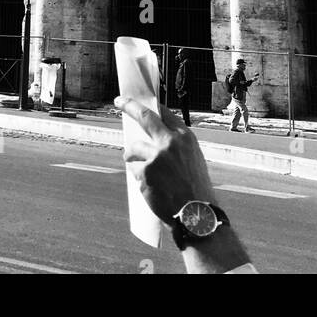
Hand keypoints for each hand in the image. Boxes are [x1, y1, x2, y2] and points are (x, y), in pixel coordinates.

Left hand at [114, 97, 215, 223]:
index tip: (139, 100)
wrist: (197, 216)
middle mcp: (170, 141)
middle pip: (144, 116)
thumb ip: (175, 146)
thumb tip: (153, 136)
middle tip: (119, 101)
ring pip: (134, 148)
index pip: (164, 113)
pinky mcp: (145, 170)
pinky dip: (138, 176)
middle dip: (129, 106)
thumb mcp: (193, 160)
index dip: (150, 106)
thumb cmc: (196, 191)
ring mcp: (156, 155)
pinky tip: (151, 188)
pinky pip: (133, 169)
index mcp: (185, 137)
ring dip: (134, 158)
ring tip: (146, 173)